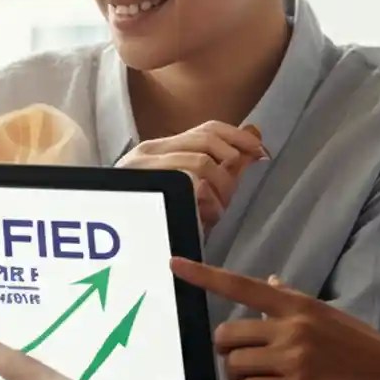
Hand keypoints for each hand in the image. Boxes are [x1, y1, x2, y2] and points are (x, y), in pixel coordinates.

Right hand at [116, 122, 267, 230]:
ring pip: (202, 163)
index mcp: (160, 149)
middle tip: (230, 195)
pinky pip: (192, 185)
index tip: (261, 154)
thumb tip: (256, 131)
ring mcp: (144, 168)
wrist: (118, 251)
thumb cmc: (158, 219)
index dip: (239, 137)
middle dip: (232, 165)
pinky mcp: (147, 187)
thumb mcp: (194, 189)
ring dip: (221, 188)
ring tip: (216, 212)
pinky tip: (205, 218)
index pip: (208, 128)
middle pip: (208, 141)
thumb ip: (225, 162)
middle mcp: (149, 152)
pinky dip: (208, 202)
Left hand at [171, 257, 379, 379]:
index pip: (241, 284)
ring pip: (234, 365)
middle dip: (226, 356)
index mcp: (299, 305)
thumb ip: (296, 305)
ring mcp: (293, 356)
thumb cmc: (371, 356)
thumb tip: (272, 283)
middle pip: (227, 333)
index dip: (203, 275)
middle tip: (242, 373)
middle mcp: (292, 325)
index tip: (174, 264)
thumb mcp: (332, 319)